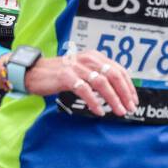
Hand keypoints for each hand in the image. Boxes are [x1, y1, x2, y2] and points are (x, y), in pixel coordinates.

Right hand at [23, 51, 138, 117]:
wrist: (33, 72)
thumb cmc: (58, 74)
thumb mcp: (82, 70)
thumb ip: (98, 75)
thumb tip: (118, 91)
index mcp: (95, 56)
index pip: (119, 70)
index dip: (129, 86)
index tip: (133, 100)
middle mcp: (88, 59)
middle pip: (114, 76)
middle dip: (125, 94)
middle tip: (130, 108)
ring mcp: (76, 67)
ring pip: (102, 83)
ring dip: (113, 99)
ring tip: (118, 111)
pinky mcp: (66, 76)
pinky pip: (85, 90)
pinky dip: (94, 102)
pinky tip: (99, 111)